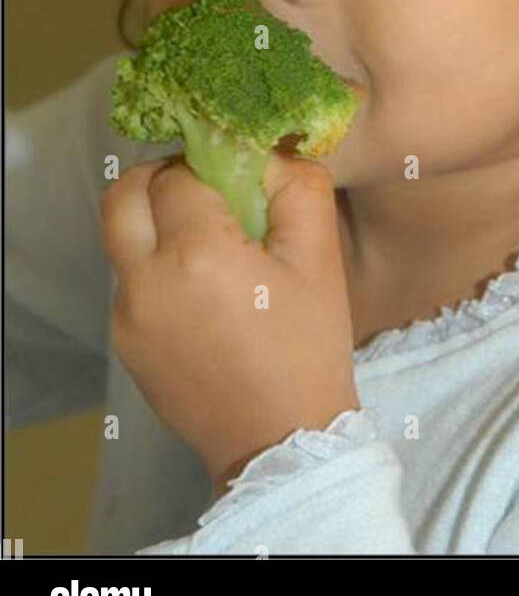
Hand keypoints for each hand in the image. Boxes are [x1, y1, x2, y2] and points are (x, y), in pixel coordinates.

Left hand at [99, 149, 360, 494]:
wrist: (282, 441)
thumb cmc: (308, 348)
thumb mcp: (320, 258)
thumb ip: (294, 185)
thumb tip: (263, 153)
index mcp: (196, 254)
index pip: (178, 174)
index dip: (208, 165)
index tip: (238, 178)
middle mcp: (146, 281)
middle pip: (122, 195)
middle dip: (160, 180)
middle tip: (203, 191)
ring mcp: (127, 316)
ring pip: (122, 237)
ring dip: (156, 224)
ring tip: (210, 246)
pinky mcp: (124, 343)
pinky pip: (130, 281)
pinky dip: (156, 267)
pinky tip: (203, 292)